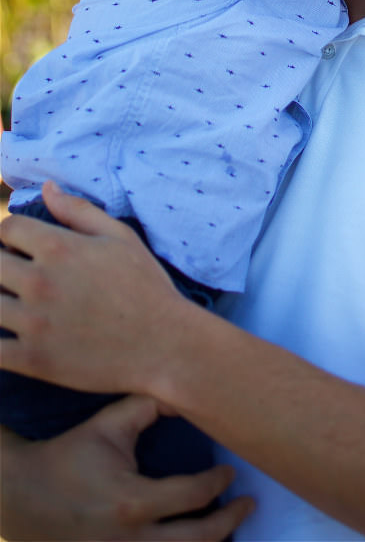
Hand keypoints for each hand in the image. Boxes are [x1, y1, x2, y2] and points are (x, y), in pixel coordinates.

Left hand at [0, 183, 184, 394]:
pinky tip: (12, 335)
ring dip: (1, 300)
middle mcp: (40, 282)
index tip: (22, 247)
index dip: (12, 235)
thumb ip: (79, 210)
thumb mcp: (120, 237)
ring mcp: (33, 323)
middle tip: (19, 276)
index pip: (7, 228)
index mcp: (59, 247)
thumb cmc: (146, 286)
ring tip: (17, 303)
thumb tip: (46, 187)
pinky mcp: (33, 360)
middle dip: (3, 265)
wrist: (164, 344)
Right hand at [1, 397, 253, 540]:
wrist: (20, 497)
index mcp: (134, 502)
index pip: (195, 495)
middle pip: (199, 540)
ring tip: (229, 526)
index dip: (219, 483)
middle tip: (248, 504)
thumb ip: (149, 405)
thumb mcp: (109, 425)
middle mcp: (132, 539)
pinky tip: (196, 540)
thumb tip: (187, 386)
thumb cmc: (68, 456)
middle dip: (230, 521)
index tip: (231, 472)